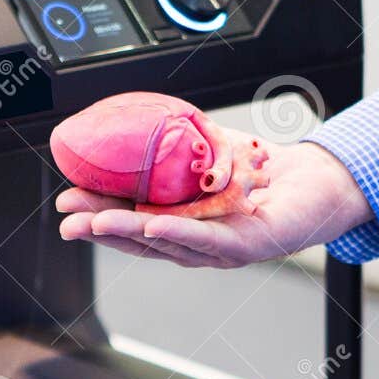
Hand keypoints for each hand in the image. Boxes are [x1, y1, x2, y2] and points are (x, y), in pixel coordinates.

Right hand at [56, 131, 373, 267]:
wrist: (312, 181)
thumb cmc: (258, 171)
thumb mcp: (204, 152)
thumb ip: (171, 147)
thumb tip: (127, 128)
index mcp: (179, 223)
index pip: (131, 220)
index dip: (97, 214)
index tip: (66, 204)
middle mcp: (195, 243)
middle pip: (141, 238)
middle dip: (101, 230)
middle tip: (68, 221)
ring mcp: (219, 250)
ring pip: (167, 243)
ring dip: (130, 234)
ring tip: (97, 224)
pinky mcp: (248, 246)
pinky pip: (209, 241)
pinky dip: (179, 235)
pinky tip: (154, 228)